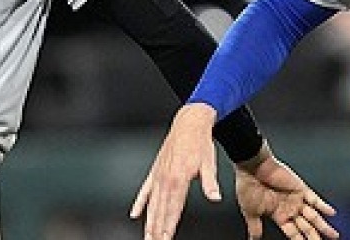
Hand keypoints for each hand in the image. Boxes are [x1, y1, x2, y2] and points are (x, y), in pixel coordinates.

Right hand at [131, 104, 219, 239]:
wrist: (189, 123)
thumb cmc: (200, 143)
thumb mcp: (209, 163)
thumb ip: (210, 183)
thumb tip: (215, 197)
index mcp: (178, 179)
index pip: (173, 209)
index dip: (168, 227)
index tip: (165, 239)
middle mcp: (165, 179)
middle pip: (159, 211)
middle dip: (157, 230)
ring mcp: (158, 176)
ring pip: (151, 205)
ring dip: (148, 223)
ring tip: (147, 237)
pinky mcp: (155, 172)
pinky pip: (145, 191)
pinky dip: (139, 204)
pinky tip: (134, 215)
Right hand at [235, 146, 338, 239]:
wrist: (252, 167)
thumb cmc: (248, 186)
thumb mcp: (250, 211)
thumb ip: (255, 226)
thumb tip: (254, 239)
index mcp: (278, 215)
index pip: (292, 233)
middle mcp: (289, 208)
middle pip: (305, 227)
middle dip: (314, 237)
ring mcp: (296, 199)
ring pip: (313, 216)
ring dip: (323, 226)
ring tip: (334, 235)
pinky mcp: (301, 188)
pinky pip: (315, 199)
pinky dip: (323, 206)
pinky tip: (332, 213)